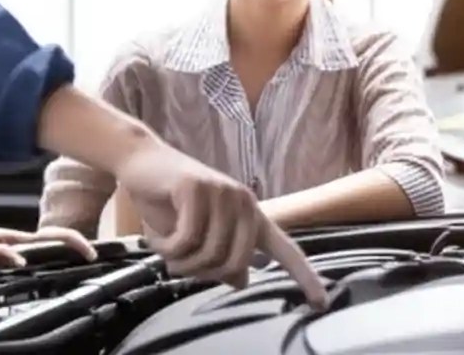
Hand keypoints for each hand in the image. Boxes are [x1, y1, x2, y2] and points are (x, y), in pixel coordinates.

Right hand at [114, 138, 327, 310]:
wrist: (141, 162)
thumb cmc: (170, 202)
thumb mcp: (197, 235)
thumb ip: (222, 255)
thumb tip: (242, 281)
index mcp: (250, 216)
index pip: (285, 249)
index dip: (304, 276)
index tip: (321, 302)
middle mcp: (244, 202)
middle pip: (234, 263)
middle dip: (200, 272)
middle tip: (177, 264)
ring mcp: (222, 192)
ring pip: (208, 253)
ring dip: (179, 260)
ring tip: (164, 248)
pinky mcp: (197, 188)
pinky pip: (185, 239)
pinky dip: (165, 247)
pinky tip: (154, 238)